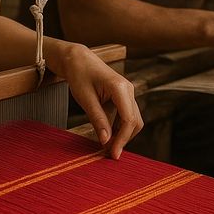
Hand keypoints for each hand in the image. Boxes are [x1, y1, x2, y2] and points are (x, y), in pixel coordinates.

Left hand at [52, 43, 143, 158]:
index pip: (128, 120)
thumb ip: (97, 119)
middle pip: (134, 122)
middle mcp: (128, 90)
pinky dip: (119, 127)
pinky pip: (126, 116)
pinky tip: (107, 135)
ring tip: (106, 147)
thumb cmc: (79, 75)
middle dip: (124, 139)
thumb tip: (106, 141)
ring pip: (132, 120)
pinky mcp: (123, 96)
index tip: (113, 154)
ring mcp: (128, 93)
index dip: (122, 139)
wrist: (78, 59)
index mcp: (120, 88)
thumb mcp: (85, 99)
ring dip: (122, 134)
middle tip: (109, 153)